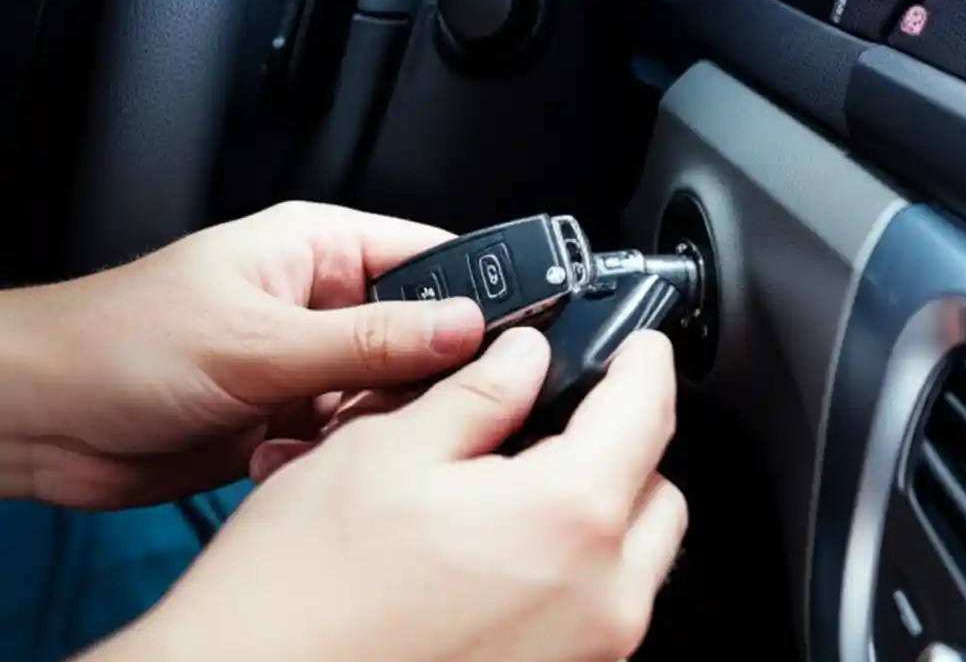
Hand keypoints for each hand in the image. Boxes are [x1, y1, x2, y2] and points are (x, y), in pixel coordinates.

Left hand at [0, 202, 484, 508]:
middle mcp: (323, 303)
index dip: (477, 295)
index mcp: (320, 249)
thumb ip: (371, 341)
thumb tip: (465, 328)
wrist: (41, 420)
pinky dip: (330, 458)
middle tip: (398, 403)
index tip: (509, 339)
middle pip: (422, 338)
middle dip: (418, 380)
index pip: (431, 257)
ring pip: (389, 399)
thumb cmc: (118, 342)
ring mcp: (309, 364)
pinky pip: (349, 441)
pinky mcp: (291, 419)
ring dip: (366, 427)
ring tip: (319, 431)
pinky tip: (280, 454)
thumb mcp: (259, 340)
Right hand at [88, 329, 687, 661]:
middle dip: (623, 445)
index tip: (637, 346)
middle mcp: (599, 599)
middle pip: (656, 493)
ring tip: (513, 495)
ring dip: (598, 514)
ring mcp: (586, 656)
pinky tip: (494, 557)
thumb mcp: (385, 452)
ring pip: (633, 560)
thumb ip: (477, 396)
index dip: (643, 361)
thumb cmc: (299, 595)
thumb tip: (524, 360)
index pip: (648, 411)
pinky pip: (596, 612)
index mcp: (567, 519)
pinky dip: (570, 574)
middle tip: (560, 421)